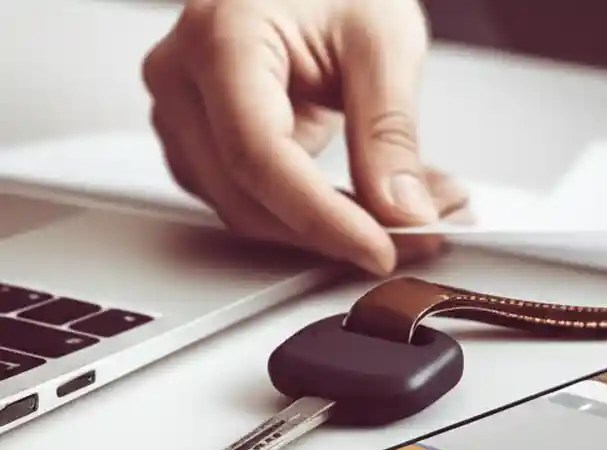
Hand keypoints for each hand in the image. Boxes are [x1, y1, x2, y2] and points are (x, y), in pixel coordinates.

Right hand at [143, 0, 467, 274]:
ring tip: (408, 213)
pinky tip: (366, 203)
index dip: (323, 218)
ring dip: (329, 227)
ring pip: (247, 208)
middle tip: (418, 238)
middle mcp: (182, 76)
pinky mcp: (201, 138)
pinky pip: (249, 198)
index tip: (380, 249)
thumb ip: (389, 131)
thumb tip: (402, 211)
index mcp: (221, 37)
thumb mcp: (383, 41)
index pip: (260, 154)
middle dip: (338, 230)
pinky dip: (311, 212)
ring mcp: (182, 110)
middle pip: (248, 194)